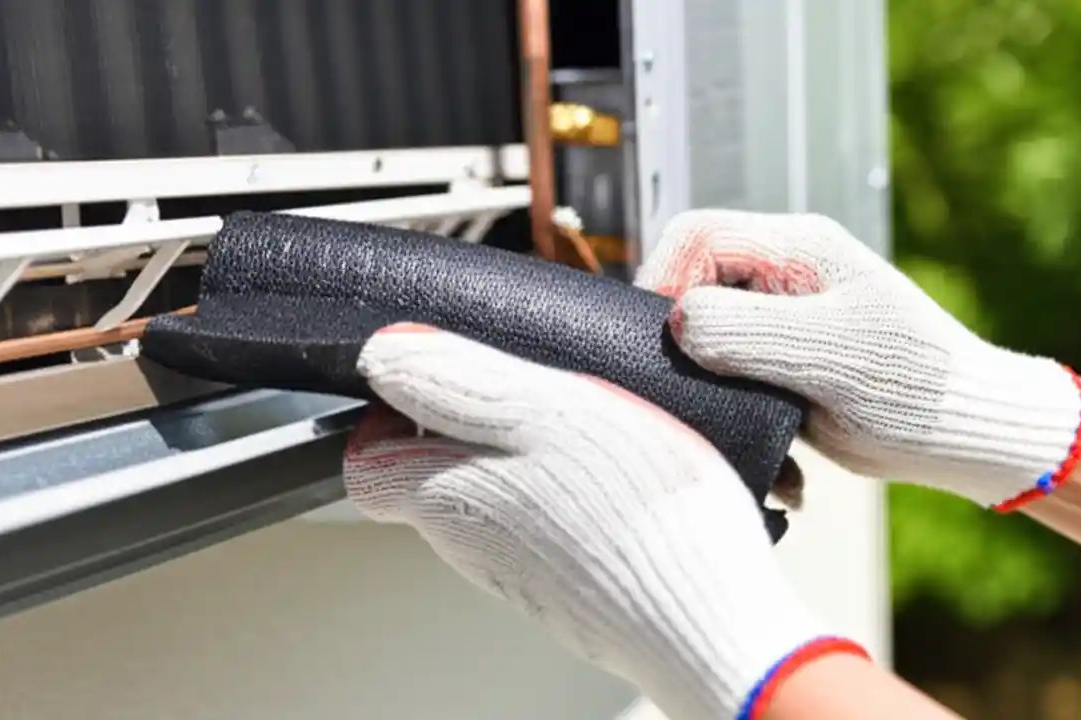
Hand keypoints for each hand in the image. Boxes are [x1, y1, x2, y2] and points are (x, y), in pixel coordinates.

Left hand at [342, 323, 865, 718]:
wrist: (714, 623)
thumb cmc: (638, 517)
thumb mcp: (545, 411)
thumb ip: (458, 379)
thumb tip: (382, 356)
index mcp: (446, 498)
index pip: (366, 458)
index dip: (395, 406)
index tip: (451, 371)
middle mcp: (471, 545)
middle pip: (431, 474)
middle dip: (470, 423)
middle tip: (534, 393)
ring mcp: (522, 571)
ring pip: (494, 498)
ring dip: (527, 455)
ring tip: (587, 433)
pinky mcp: (570, 586)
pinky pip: (547, 525)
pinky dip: (569, 494)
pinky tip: (616, 482)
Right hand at [635, 209, 1080, 509]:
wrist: (965, 433)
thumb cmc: (912, 387)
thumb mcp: (823, 356)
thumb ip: (742, 331)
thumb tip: (678, 322)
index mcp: (797, 248)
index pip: (697, 237)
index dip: (664, 281)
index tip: (662, 342)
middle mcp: (785, 273)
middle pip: (694, 284)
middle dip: (685, 342)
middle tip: (692, 393)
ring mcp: (784, 318)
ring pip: (708, 335)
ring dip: (714, 387)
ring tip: (749, 429)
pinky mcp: (785, 362)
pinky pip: (734, 374)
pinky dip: (742, 413)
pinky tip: (778, 454)